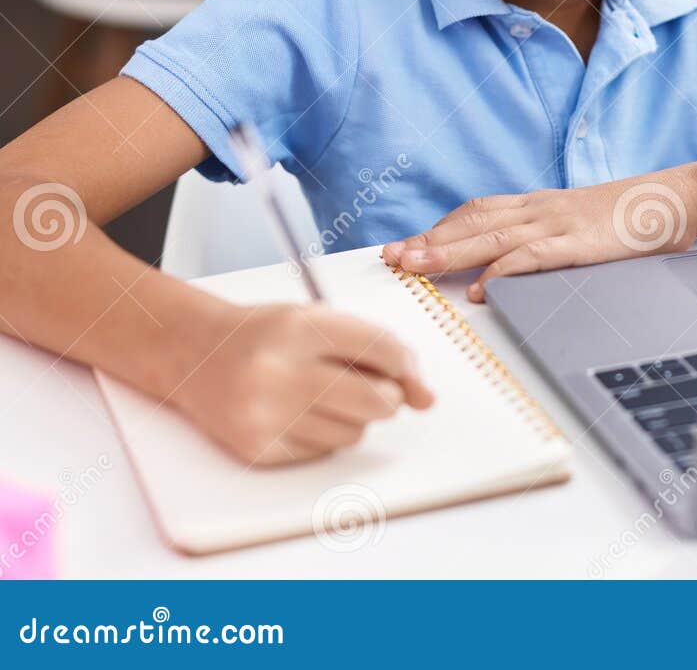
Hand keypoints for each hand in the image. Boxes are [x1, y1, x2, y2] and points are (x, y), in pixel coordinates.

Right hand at [168, 302, 434, 464]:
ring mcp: (265, 415)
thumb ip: (376, 348)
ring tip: (323, 395)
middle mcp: (278, 371)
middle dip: (389, 398)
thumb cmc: (269, 335)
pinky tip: (298, 412)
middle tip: (374, 388)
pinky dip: (324, 435)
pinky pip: (324, 452)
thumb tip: (424, 397)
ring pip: (355, 433)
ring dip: (354, 418)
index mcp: (299, 327)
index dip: (408, 367)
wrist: (196, 354)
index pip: (381, 349)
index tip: (415, 380)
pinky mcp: (258, 449)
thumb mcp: (318, 320)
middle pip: (375, 401)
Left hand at [383, 154, 696, 301]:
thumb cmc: (636, 215)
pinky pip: (531, 256)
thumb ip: (550, 237)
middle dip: (429, 240)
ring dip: (449, 252)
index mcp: (542, 204)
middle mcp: (542, 208)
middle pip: (473, 221)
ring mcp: (559, 223)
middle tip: (392, 258)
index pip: (477, 211)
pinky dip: (500, 271)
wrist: (678, 197)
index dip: (439, 228)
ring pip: (491, 236)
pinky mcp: (579, 243)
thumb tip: (517, 263)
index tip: (406, 244)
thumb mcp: (584, 222)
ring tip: (415, 269)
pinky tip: (479, 288)